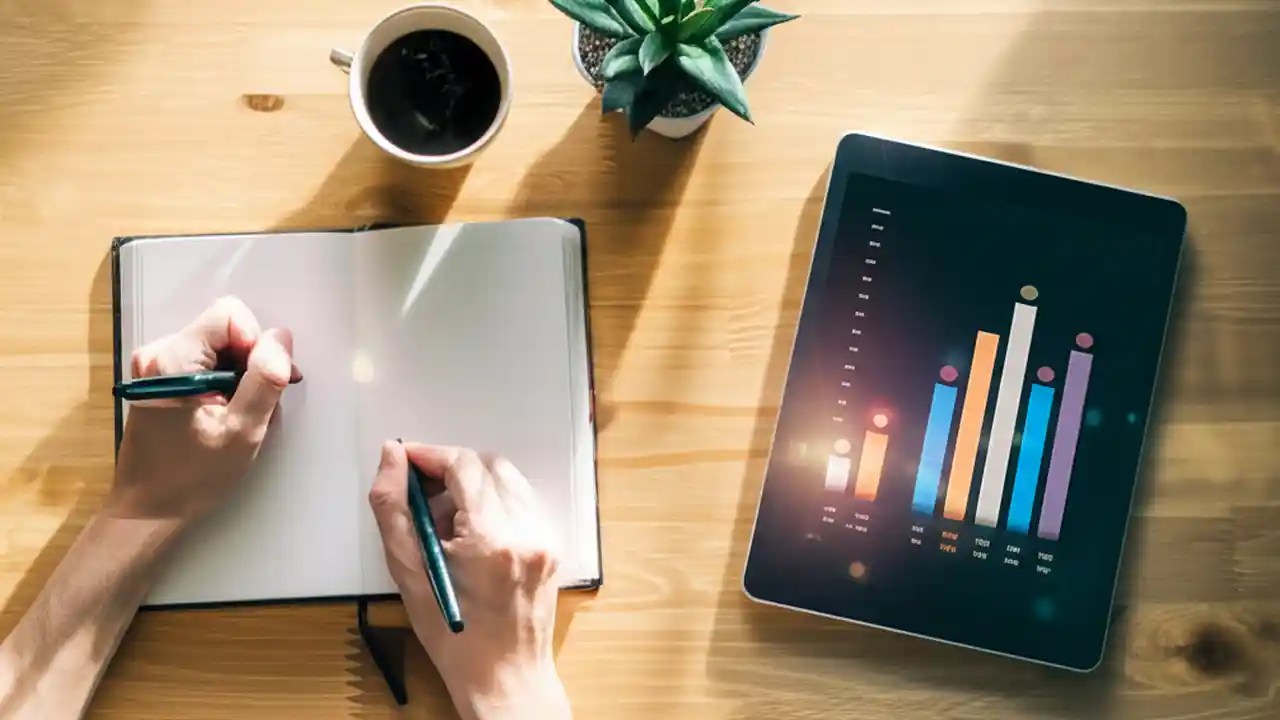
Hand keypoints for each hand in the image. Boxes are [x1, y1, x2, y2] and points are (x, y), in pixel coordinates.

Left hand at [111, 296, 298, 526]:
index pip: (229, 315)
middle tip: (263, 401)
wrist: (146, 511)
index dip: (257, 342)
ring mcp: (154, 366)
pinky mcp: (157, 379)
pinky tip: (227, 412)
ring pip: (217, 346)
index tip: (263, 380)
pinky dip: (224, 381)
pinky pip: (203, 361)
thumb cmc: (193, 477)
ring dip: (240, 373)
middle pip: (223, 329)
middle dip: (252, 359)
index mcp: (173, 359)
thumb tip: (282, 338)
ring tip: (244, 413)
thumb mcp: (242, 431)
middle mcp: (157, 353)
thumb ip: (265, 380)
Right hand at [369, 442, 570, 719]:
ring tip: (443, 516)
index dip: (431, 454)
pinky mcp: (551, 544)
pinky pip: (521, 501)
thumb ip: (393, 508)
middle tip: (420, 489)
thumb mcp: (408, 573)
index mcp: (489, 538)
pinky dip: (493, 501)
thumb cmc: (453, 635)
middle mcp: (525, 530)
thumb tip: (392, 457)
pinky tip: (471, 530)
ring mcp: (544, 536)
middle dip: (451, 468)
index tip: (406, 458)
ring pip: (507, 480)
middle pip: (488, 465)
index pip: (463, 466)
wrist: (503, 675)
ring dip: (472, 484)